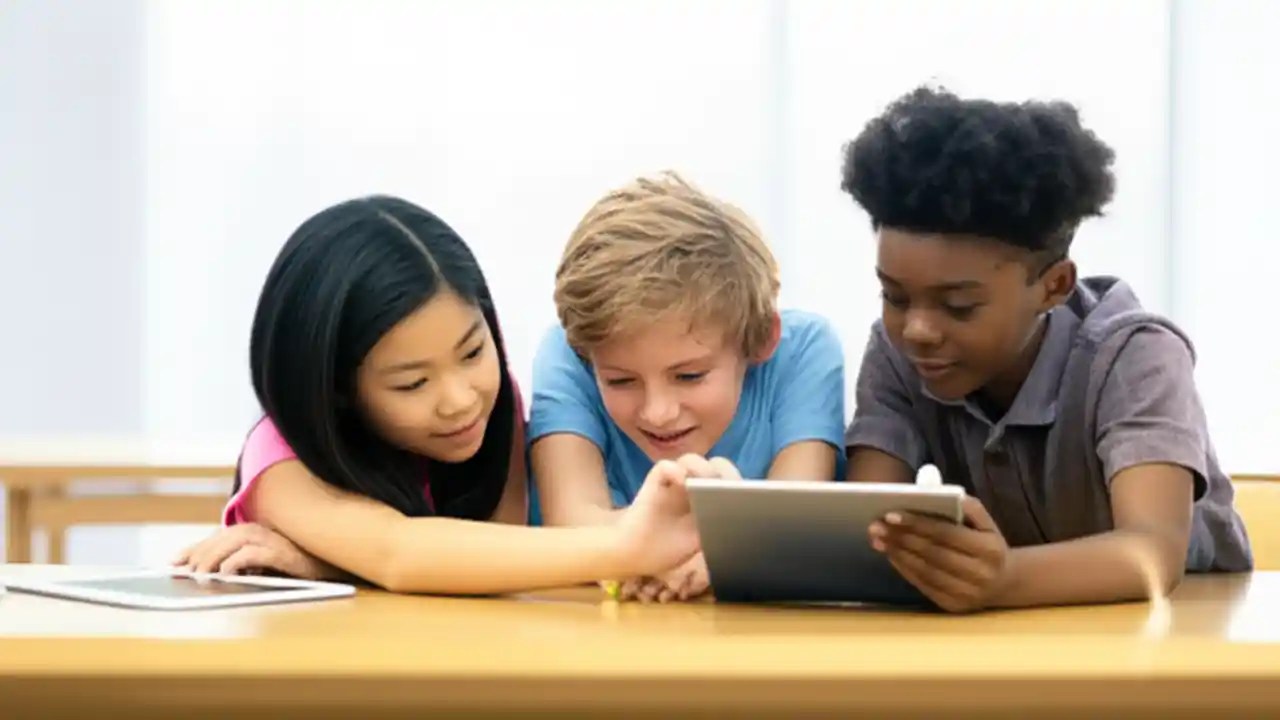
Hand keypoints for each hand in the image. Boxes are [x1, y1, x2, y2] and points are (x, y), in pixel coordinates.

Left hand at [172, 523, 330, 579]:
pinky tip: (226, 573)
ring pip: (235, 541)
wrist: (334, 567)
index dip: (194, 548)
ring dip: (214, 556)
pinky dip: (238, 561)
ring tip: (199, 575)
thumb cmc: (298, 569)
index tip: (173, 562)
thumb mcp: (265, 567)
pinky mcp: (285, 553)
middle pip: (222, 537)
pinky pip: (255, 553)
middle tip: (183, 572)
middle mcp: (262, 532)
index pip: (217, 537)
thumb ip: (243, 566)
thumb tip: (213, 576)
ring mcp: (274, 540)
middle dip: (199, 553)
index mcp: (255, 534)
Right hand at [614, 454, 738, 599]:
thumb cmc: (667, 549)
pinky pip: (665, 466)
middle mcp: (694, 486)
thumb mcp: (700, 542)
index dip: (739, 483)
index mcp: (709, 500)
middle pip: (715, 464)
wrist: (635, 554)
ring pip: (691, 460)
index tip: (749, 493)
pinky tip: (681, 481)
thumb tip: (742, 524)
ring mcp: (674, 482)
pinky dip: (674, 470)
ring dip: (701, 467)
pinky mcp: (655, 481)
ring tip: (706, 482)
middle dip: (725, 471)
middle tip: (729, 485)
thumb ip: (718, 529)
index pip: (729, 481)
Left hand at [869, 496, 1011, 612]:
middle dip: (902, 538)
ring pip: (925, 572)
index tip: (891, 514)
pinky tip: (892, 554)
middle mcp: (980, 574)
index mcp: (989, 549)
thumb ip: (967, 507)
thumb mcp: (985, 522)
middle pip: (933, 554)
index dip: (917, 524)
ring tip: (879, 539)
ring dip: (898, 554)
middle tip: (876, 525)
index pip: (946, 534)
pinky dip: (904, 569)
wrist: (1004, 582)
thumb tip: (935, 493)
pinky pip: (924, 586)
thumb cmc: (987, 544)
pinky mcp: (953, 606)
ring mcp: (967, 594)